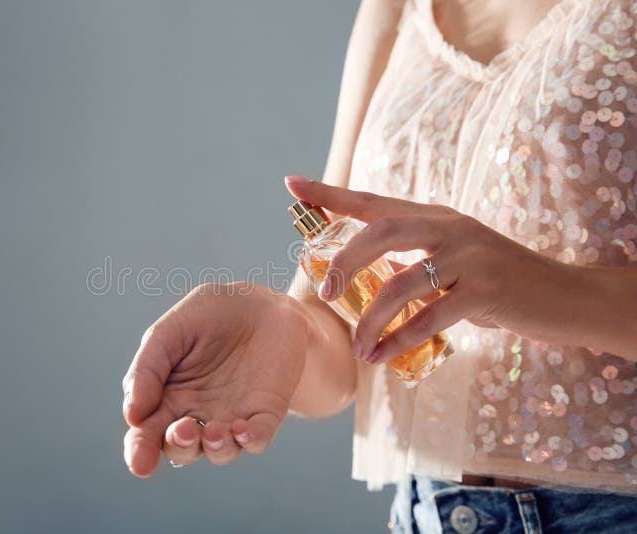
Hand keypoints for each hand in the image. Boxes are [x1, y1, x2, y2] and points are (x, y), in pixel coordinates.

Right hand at [122, 282, 309, 476]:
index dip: (140, 450)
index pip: (147, 432)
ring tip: (214, 431)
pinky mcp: (264, 413)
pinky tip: (242, 428)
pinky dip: (250, 440)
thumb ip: (146, 371)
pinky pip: (257, 439)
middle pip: (182, 448)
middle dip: (180, 447)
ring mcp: (232, 416)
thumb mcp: (168, 333)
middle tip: (184, 430)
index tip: (140, 462)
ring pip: (220, 452)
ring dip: (215, 448)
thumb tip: (132, 416)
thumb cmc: (208, 317)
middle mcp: (198, 414)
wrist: (260, 303)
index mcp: (168, 398)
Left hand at [285, 175, 582, 363]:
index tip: (291, 185)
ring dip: (372, 319)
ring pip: (402, 282)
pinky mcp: (487, 289)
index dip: (330, 193)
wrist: (563, 296)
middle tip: (326, 293)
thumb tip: (364, 278)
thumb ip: (412, 260)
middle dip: (344, 261)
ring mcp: (469, 256)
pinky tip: (382, 356)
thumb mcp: (451, 259)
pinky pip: (431, 316)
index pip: (372, 201)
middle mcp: (448, 227)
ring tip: (358, 346)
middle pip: (380, 231)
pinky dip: (400, 339)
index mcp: (433, 217)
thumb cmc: (496, 281)